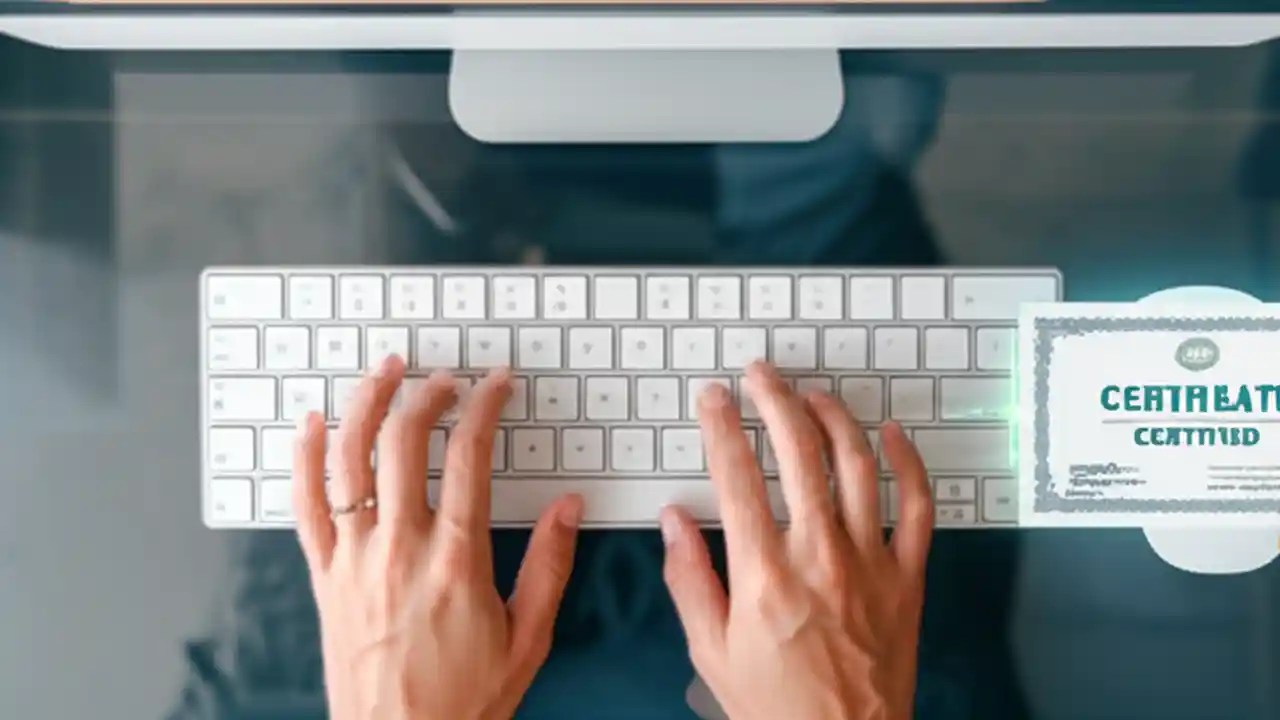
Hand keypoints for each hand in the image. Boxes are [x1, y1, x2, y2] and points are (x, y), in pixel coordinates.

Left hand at [291, 355, 583, 719]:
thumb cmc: (461, 701)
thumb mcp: (527, 639)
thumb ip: (550, 567)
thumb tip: (570, 508)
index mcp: (455, 560)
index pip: (468, 457)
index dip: (483, 407)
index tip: (494, 384)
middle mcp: (399, 548)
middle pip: (402, 442)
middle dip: (426, 394)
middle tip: (444, 378)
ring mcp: (353, 558)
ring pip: (349, 459)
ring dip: (365, 404)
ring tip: (385, 372)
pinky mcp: (323, 576)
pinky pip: (304, 504)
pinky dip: (304, 457)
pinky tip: (313, 422)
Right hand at [661, 362, 933, 719]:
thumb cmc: (776, 705)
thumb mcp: (711, 650)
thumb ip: (689, 579)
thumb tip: (673, 520)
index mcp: (763, 575)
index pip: (736, 476)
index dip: (721, 425)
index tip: (714, 398)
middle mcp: (818, 556)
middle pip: (798, 453)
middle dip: (774, 400)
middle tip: (760, 374)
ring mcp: (869, 562)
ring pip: (856, 465)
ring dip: (832, 417)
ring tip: (810, 394)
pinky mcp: (906, 576)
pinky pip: (917, 505)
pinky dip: (907, 462)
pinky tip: (891, 434)